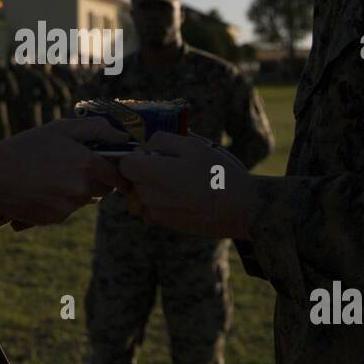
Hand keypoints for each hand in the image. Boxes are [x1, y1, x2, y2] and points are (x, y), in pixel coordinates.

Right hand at [0, 117, 130, 226]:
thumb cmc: (27, 147)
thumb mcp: (61, 128)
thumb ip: (96, 129)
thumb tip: (124, 136)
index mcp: (87, 164)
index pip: (118, 174)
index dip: (116, 170)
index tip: (111, 166)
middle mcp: (81, 188)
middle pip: (104, 189)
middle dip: (96, 179)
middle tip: (75, 166)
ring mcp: (69, 206)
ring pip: (86, 199)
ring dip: (79, 190)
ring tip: (54, 176)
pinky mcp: (56, 218)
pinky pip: (69, 209)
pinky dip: (62, 201)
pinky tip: (44, 189)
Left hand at [116, 132, 251, 238]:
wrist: (240, 208)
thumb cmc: (218, 173)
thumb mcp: (193, 145)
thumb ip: (163, 140)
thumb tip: (146, 144)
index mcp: (151, 173)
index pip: (124, 163)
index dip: (136, 155)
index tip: (154, 154)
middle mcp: (148, 195)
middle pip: (131, 179)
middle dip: (145, 170)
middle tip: (172, 166)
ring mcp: (155, 212)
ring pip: (139, 196)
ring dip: (150, 188)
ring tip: (177, 183)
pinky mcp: (165, 224)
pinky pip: (150, 210)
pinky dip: (158, 203)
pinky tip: (180, 197)